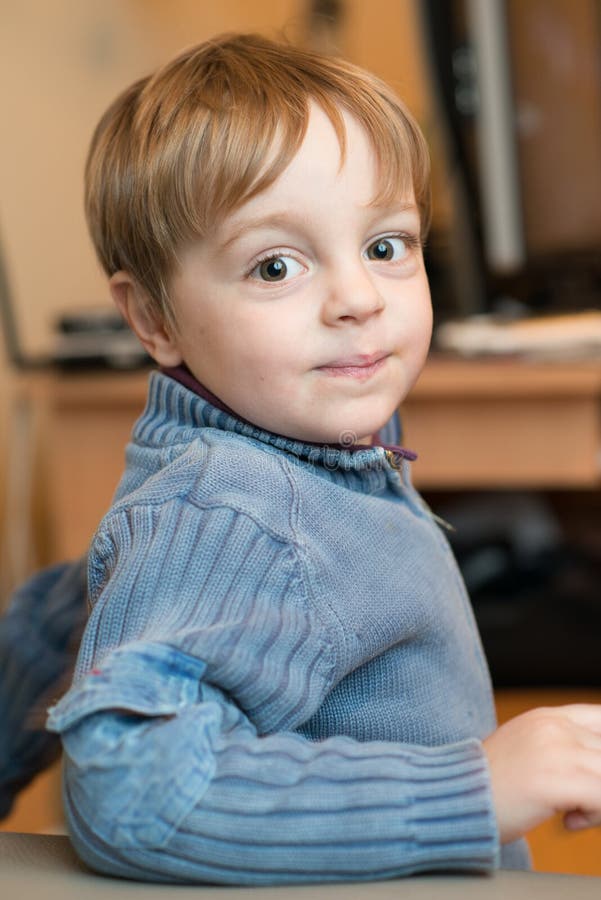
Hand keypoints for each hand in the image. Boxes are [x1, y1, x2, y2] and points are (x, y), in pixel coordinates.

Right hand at [483, 704, 600, 842]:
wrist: (454, 797)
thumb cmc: (490, 784)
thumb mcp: (528, 750)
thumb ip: (561, 747)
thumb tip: (594, 766)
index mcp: (548, 717)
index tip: (592, 773)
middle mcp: (555, 727)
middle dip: (600, 783)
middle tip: (582, 804)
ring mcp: (556, 750)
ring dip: (599, 802)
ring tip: (573, 812)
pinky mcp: (556, 780)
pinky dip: (594, 815)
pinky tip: (568, 820)